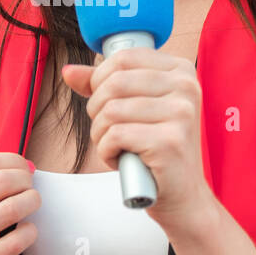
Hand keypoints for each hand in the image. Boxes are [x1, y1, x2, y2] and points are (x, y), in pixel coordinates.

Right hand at [0, 152, 38, 254]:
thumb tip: (6, 167)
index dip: (12, 160)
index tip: (22, 166)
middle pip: (2, 181)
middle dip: (26, 179)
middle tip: (30, 185)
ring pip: (13, 208)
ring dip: (32, 201)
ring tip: (32, 202)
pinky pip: (15, 242)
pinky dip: (29, 232)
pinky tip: (27, 230)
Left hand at [61, 46, 214, 233]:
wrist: (183, 196)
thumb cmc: (156, 150)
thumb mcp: (134, 109)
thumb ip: (103, 86)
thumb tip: (69, 72)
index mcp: (181, 70)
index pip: (124, 58)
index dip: (100, 79)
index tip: (104, 102)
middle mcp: (186, 86)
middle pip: (114, 83)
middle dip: (97, 110)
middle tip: (107, 130)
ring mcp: (181, 114)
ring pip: (111, 111)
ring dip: (100, 134)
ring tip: (114, 146)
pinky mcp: (170, 141)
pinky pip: (115, 136)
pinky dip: (106, 151)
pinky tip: (120, 159)